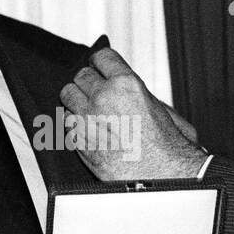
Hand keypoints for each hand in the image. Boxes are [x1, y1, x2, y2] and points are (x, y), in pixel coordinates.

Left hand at [60, 48, 206, 180]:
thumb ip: (135, 91)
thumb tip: (119, 84)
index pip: (101, 57)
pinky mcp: (79, 140)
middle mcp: (103, 98)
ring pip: (67, 96)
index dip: (99, 61)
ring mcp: (88, 119)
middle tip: (93, 89)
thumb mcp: (160, 107)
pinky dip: (74, 124)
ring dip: (76, 100)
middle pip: (81, 76)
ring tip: (88, 108)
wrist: (161, 175)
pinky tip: (87, 129)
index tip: (97, 66)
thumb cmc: (166, 146)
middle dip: (88, 82)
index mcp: (126, 84)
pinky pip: (66, 122)